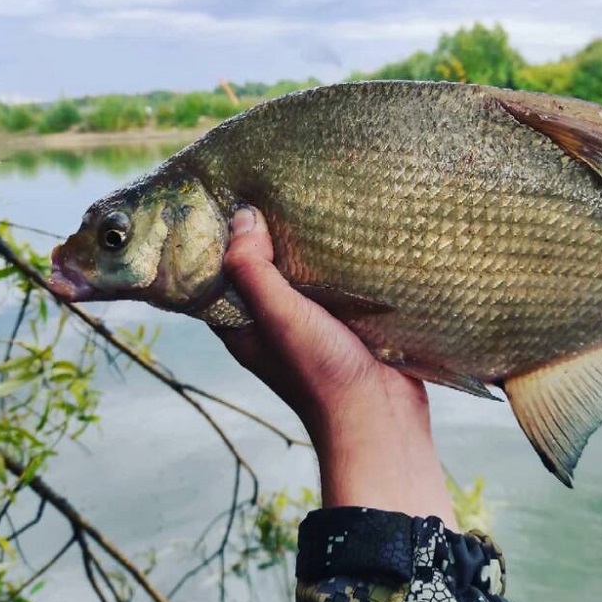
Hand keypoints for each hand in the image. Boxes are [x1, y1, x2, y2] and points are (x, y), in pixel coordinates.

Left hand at [214, 207, 456, 526]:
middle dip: (267, 233)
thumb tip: (241, 217)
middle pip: (261, 268)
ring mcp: (312, 323)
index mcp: (244, 326)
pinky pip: (337, 282)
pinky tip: (349, 227)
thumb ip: (253, 270)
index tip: (227, 196)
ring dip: (306, 244)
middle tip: (274, 184)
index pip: (218, 274)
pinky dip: (339, 259)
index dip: (219, 240)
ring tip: (313, 195)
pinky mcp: (348, 321)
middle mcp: (274, 323)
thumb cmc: (324, 373)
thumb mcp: (279, 317)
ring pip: (302, 273)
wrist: (383, 417)